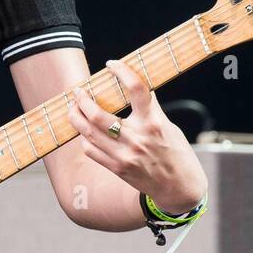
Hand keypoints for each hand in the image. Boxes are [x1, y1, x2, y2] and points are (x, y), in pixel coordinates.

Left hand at [67, 58, 207, 213]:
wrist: (180, 188)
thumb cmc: (177, 155)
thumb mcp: (169, 127)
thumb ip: (151, 111)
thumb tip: (135, 90)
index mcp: (154, 123)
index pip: (136, 90)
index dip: (122, 71)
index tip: (112, 63)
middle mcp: (137, 139)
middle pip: (98, 115)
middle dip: (83, 100)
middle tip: (79, 92)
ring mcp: (125, 155)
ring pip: (88, 133)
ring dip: (76, 117)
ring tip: (73, 108)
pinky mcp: (117, 168)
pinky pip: (90, 150)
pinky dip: (84, 138)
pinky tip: (85, 132)